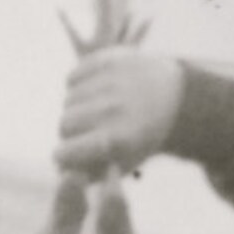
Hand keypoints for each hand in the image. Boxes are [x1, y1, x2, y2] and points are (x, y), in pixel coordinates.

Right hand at [56, 49, 185, 177]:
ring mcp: (109, 82)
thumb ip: (92, 171)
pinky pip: (72, 78)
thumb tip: (61, 172)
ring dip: (73, 110)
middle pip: (64, 124)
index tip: (65, 156)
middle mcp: (112, 109)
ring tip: (90, 113)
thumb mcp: (125, 161)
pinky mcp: (106, 60)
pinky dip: (76, 87)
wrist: (172, 99)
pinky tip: (91, 94)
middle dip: (68, 133)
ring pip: (67, 100)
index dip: (62, 156)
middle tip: (80, 134)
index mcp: (117, 140)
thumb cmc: (142, 137)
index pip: (67, 151)